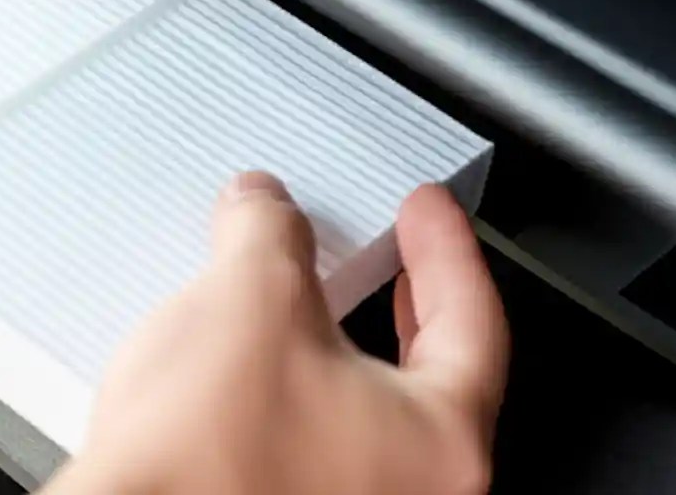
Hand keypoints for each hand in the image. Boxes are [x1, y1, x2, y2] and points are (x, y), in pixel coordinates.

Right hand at [47, 173, 509, 494]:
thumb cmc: (201, 465)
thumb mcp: (251, 297)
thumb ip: (272, 232)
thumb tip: (264, 210)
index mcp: (439, 445)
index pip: (473, 324)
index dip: (447, 248)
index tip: (429, 212)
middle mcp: (408, 493)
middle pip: (426, 371)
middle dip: (402, 295)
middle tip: (393, 251)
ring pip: (358, 405)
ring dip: (331, 338)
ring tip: (295, 291)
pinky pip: (306, 437)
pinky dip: (288, 385)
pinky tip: (239, 358)